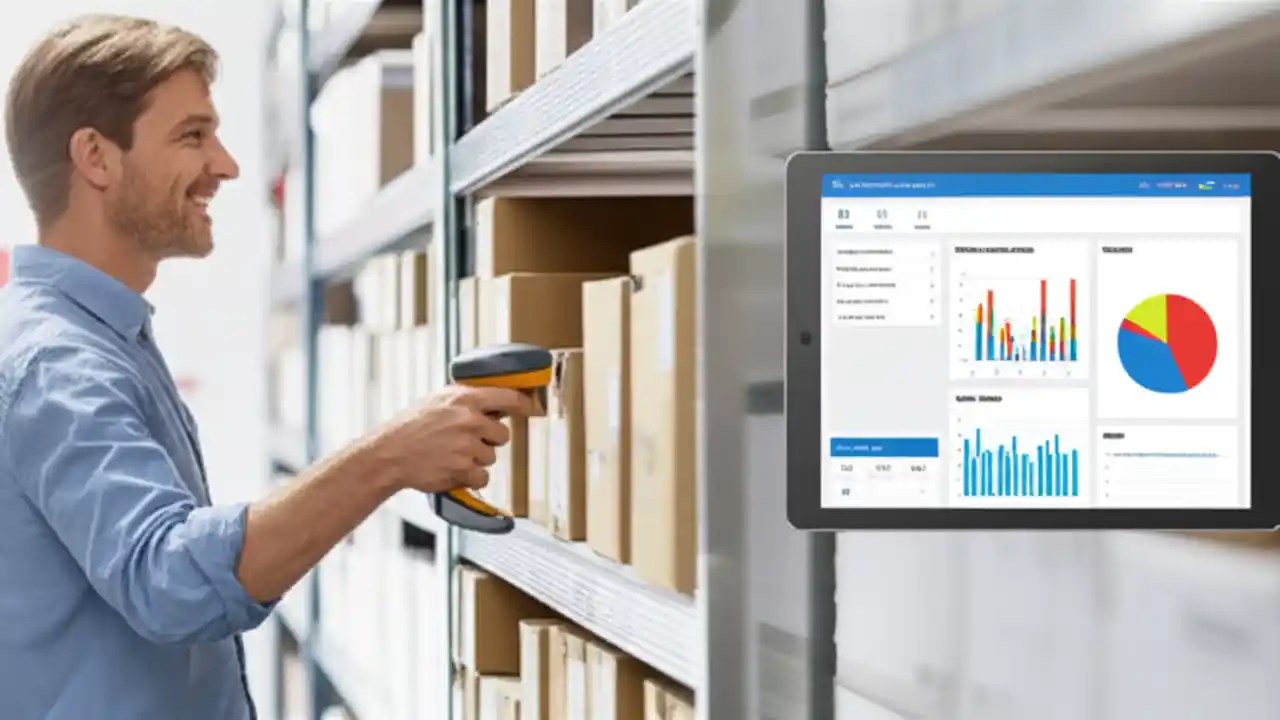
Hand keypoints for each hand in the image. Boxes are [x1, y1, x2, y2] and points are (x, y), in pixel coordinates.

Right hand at [373, 384, 535, 493]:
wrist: (390, 453)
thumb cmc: (411, 426)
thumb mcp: (438, 400)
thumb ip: (465, 400)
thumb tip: (494, 403)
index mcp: (464, 399)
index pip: (507, 397)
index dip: (523, 404)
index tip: (532, 408)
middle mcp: (469, 420)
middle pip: (503, 434)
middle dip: (489, 440)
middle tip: (467, 441)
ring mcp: (467, 445)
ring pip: (491, 457)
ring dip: (477, 460)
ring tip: (451, 455)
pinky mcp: (463, 469)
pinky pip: (483, 477)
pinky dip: (471, 478)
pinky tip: (453, 470)